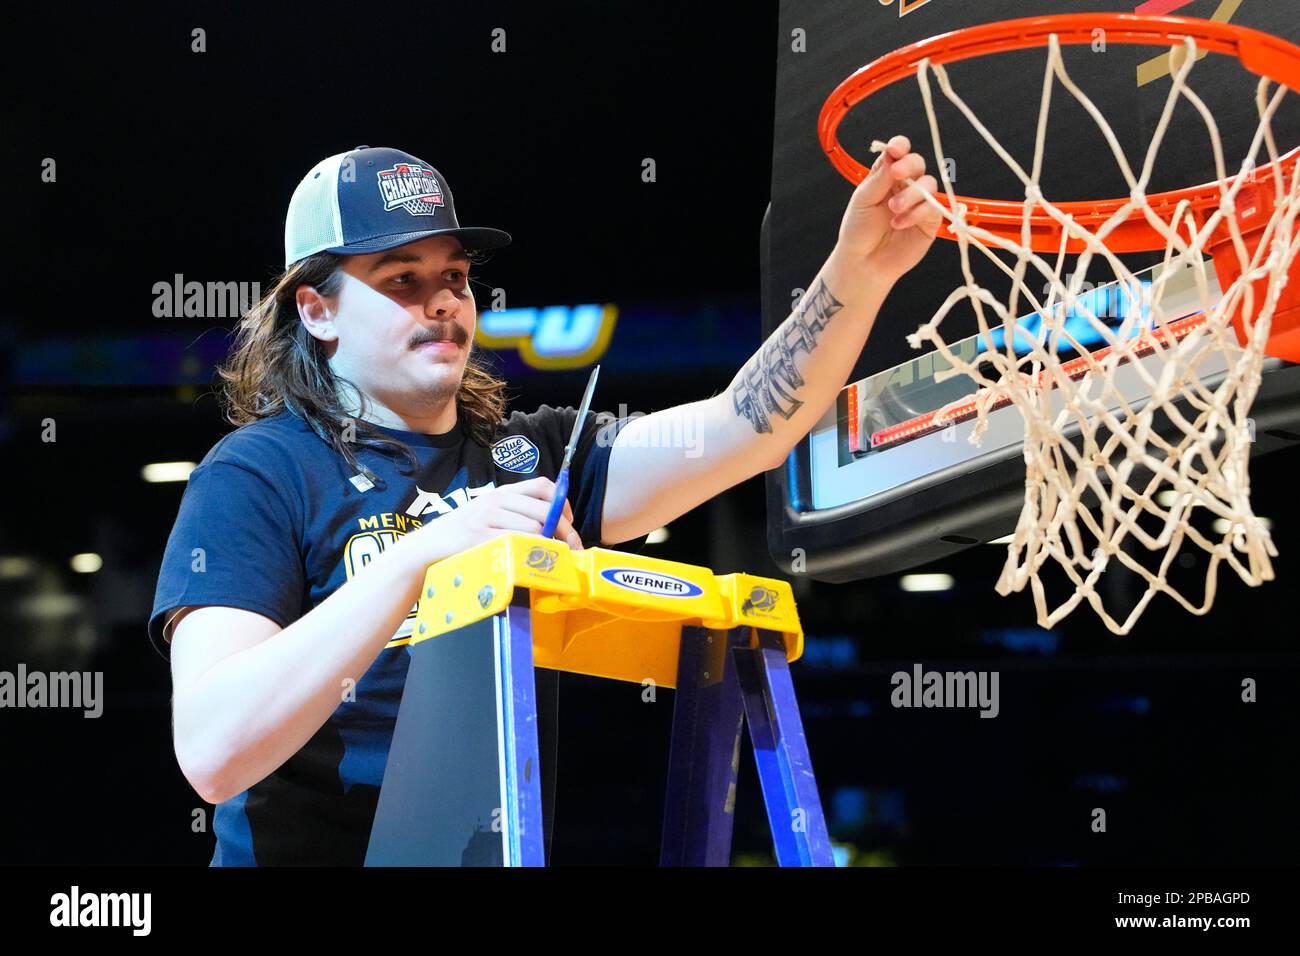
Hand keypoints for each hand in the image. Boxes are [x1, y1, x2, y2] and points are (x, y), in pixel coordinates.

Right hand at [408, 476, 583, 565]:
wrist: (430, 544)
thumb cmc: (465, 531)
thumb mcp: (489, 512)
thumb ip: (516, 512)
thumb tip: (553, 522)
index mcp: (502, 492)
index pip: (542, 485)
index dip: (562, 501)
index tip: (570, 520)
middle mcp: (496, 500)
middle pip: (544, 509)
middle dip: (565, 529)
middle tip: (573, 546)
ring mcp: (487, 518)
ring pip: (534, 527)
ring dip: (551, 543)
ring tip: (556, 555)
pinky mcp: (480, 537)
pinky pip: (517, 542)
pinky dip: (532, 551)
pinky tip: (537, 559)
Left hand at [835, 134, 941, 282]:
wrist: (864, 263)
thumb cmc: (859, 231)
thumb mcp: (863, 200)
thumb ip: (880, 177)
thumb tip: (893, 154)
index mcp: (886, 177)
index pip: (898, 154)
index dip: (900, 146)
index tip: (896, 148)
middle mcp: (905, 186)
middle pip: (918, 164)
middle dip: (909, 166)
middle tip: (897, 174)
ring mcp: (919, 202)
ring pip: (928, 184)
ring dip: (911, 194)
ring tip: (893, 209)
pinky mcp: (930, 221)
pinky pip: (933, 207)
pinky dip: (917, 213)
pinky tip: (899, 223)